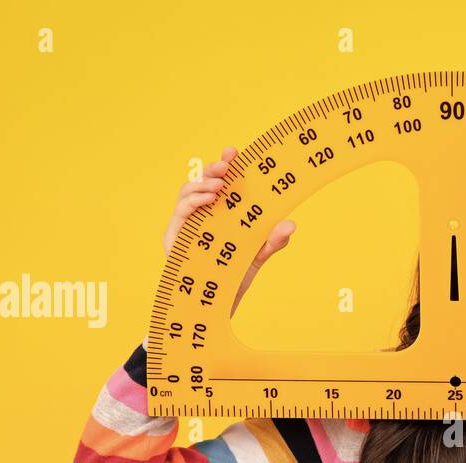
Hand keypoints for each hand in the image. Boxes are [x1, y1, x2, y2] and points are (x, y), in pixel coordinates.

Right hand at [163, 145, 298, 317]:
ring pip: (188, 191)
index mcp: (220, 213)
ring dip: (202, 183)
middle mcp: (201, 215)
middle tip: (227, 163)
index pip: (221, 183)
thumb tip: (291, 224)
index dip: (225, 164)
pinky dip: (192, 202)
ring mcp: (186, 225)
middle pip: (203, 182)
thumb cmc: (234, 279)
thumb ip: (273, 242)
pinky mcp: (174, 237)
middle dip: (213, 168)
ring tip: (218, 186)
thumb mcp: (258, 257)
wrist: (218, 307)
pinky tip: (206, 199)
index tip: (235, 152)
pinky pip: (180, 212)